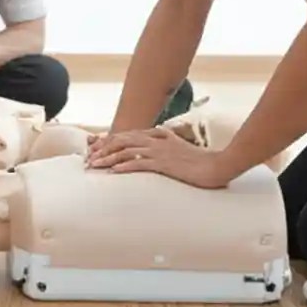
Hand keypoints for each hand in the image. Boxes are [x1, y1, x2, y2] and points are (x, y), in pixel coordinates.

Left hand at [84, 126, 234, 188]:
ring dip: (108, 158)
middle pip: (123, 140)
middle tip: (88, 158)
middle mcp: (157, 140)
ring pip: (126, 151)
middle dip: (103, 148)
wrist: (218, 166)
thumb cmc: (200, 162)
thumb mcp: (179, 150)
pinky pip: (139, 163)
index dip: (110, 142)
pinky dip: (123, 166)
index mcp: (159, 135)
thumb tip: (150, 154)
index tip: (96, 149)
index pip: (128, 135)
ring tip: (94, 165)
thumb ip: (165, 147)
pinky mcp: (165, 163)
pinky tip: (112, 171)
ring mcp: (160, 151)